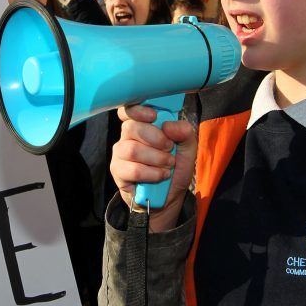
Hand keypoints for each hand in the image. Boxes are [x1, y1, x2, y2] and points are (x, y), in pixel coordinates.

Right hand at [109, 104, 195, 231]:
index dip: (138, 110)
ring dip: (156, 158)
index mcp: (142, 125)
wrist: (170, 196)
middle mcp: (127, 137)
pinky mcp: (118, 172)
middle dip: (156, 139)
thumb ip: (184, 132)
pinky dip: (151, 173)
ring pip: (132, 149)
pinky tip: (161, 175)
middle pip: (131, 128)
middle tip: (169, 149)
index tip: (154, 116)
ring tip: (168, 165)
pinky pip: (132, 169)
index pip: (129, 109)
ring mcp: (120, 154)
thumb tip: (168, 125)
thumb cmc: (175, 167)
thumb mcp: (188, 148)